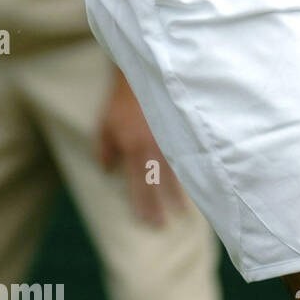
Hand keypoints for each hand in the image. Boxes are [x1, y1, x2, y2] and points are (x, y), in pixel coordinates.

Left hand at [96, 73, 188, 225]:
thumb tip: (108, 172)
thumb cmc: (121, 101)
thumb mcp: (104, 125)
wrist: (143, 74)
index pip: (138, 183)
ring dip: (178, 193)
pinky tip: (196, 181)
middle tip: (164, 225)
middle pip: (157, 182)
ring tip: (184, 211)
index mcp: (133, 148)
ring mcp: (168, 138)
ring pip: (175, 170)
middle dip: (160, 205)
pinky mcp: (178, 129)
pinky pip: (185, 154)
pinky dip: (189, 170)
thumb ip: (104, 150)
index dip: (142, 203)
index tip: (146, 221)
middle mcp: (152, 146)